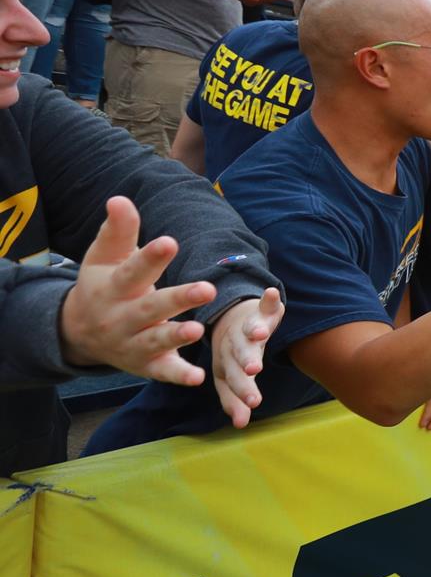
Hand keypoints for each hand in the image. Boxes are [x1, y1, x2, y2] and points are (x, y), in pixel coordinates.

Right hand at [57, 197, 213, 384]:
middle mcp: (121, 317)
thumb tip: (119, 198)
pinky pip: (162, 372)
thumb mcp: (104, 258)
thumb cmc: (103, 286)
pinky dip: (179, 376)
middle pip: (150, 307)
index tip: (170, 242)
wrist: (78, 333)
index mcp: (114, 287)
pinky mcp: (145, 365)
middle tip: (207, 289)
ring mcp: (132, 343)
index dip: (150, 257)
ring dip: (176, 337)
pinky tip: (199, 378)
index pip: (132, 270)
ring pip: (155, 340)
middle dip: (177, 299)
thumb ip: (119, 231)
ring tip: (197, 331)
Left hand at [209, 288, 284, 426]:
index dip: (243, 391)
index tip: (252, 405)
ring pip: (250, 331)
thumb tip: (241, 425)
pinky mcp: (260, 311)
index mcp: (228, 364)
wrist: (230, 320)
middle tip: (252, 369)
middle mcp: (236, 346)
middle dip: (246, 361)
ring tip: (258, 333)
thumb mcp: (229, 376)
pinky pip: (264, 305)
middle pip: (241, 355)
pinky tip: (271, 294)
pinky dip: (268, 300)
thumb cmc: (232, 356)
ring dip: (255, 330)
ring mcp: (247, 328)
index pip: (235, 380)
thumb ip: (235, 399)